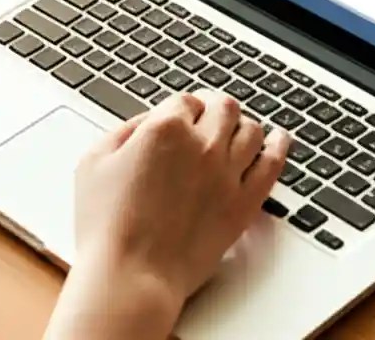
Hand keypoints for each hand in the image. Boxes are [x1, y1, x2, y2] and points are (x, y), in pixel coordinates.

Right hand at [46, 90, 288, 338]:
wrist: (131, 274)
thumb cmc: (106, 225)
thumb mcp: (94, 162)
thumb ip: (123, 131)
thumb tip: (145, 123)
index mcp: (164, 129)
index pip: (185, 100)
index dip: (181, 108)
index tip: (179, 117)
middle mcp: (201, 145)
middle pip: (224, 108)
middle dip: (215, 109)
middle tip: (211, 115)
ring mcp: (227, 174)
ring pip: (251, 130)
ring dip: (242, 125)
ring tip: (237, 130)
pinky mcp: (244, 204)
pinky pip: (274, 164)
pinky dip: (279, 147)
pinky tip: (279, 141)